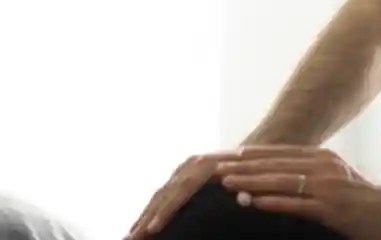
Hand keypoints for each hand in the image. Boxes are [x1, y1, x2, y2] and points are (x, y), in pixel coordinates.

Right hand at [126, 149, 243, 238]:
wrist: (247, 151)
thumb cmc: (250, 168)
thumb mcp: (250, 177)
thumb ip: (245, 188)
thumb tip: (244, 199)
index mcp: (204, 165)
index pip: (181, 190)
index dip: (166, 211)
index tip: (153, 229)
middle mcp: (188, 167)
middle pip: (164, 195)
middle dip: (147, 219)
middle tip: (133, 239)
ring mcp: (181, 171)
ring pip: (159, 197)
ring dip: (144, 218)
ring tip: (130, 238)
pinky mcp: (178, 177)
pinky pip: (161, 196)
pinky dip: (150, 212)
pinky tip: (140, 227)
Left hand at [215, 145, 380, 239]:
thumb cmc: (368, 207)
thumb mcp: (339, 185)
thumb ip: (314, 181)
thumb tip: (286, 183)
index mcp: (323, 159)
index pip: (278, 154)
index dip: (250, 156)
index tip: (225, 157)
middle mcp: (324, 166)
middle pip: (273, 163)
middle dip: (241, 165)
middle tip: (213, 168)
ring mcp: (328, 185)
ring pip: (280, 180)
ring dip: (249, 181)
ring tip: (224, 183)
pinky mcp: (332, 207)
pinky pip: (295, 203)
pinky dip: (271, 201)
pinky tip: (251, 203)